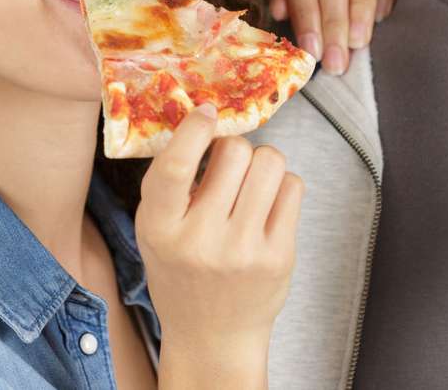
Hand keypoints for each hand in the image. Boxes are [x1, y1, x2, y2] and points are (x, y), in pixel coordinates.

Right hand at [137, 105, 302, 384]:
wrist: (213, 335)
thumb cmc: (181, 271)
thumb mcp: (154, 230)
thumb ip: (167, 180)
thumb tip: (200, 118)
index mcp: (160, 230)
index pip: (176, 167)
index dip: (195, 129)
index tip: (207, 112)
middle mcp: (202, 241)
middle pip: (235, 153)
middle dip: (233, 148)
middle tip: (228, 165)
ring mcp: (245, 251)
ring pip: (270, 162)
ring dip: (261, 161)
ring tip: (250, 182)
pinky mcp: (280, 256)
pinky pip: (293, 186)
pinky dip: (281, 184)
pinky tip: (267, 203)